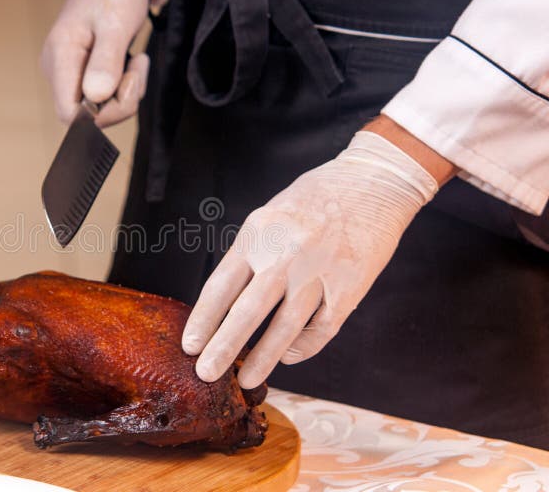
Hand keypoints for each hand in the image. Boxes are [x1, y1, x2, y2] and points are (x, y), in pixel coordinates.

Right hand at [41, 0, 150, 126]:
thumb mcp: (116, 25)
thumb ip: (106, 62)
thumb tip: (96, 98)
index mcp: (59, 58)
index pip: (69, 114)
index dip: (101, 115)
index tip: (126, 87)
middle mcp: (58, 69)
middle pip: (88, 115)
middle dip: (121, 100)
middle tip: (136, 68)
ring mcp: (69, 72)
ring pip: (100, 107)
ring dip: (126, 91)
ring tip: (134, 59)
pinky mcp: (83, 72)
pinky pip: (105, 96)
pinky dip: (124, 85)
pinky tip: (129, 61)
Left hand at [182, 129, 442, 388]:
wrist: (372, 182)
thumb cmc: (315, 198)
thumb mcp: (270, 214)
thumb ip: (251, 252)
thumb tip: (228, 299)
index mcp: (259, 232)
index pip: (221, 285)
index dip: (203, 319)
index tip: (190, 345)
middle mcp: (285, 253)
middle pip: (248, 310)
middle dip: (223, 347)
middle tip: (205, 373)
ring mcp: (318, 271)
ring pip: (285, 327)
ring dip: (263, 359)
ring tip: (246, 380)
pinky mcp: (348, 287)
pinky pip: (321, 329)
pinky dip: (302, 347)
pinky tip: (288, 356)